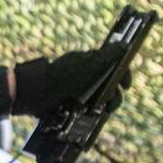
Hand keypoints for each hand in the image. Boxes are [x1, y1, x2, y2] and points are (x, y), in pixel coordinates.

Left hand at [12, 45, 131, 118]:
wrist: (36, 94)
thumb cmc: (62, 76)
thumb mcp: (87, 65)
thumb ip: (106, 56)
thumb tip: (124, 45)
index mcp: (92, 63)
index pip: (115, 67)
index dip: (124, 75)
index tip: (126, 85)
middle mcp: (88, 76)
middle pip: (111, 86)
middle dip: (115, 95)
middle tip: (110, 105)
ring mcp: (81, 91)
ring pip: (102, 99)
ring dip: (105, 106)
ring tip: (99, 112)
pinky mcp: (73, 104)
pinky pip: (89, 110)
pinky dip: (93, 114)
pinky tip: (92, 118)